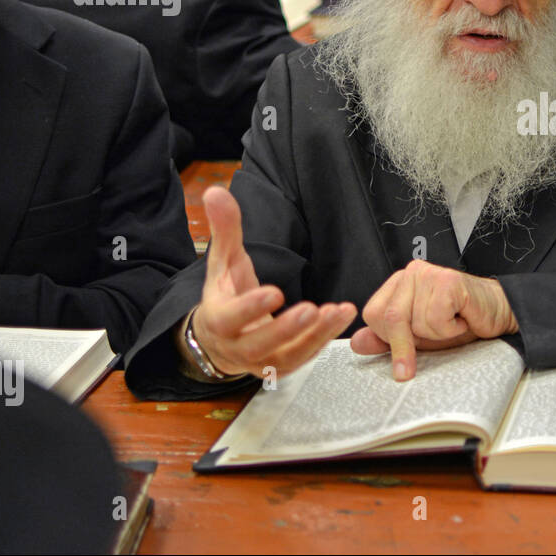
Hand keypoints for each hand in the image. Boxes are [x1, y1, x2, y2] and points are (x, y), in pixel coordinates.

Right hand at [190, 186, 355, 378]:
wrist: (221, 337)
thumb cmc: (225, 293)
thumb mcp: (223, 260)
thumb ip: (225, 228)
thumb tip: (215, 190)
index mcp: (218, 319)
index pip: (230, 318)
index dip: (250, 308)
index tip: (274, 291)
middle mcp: (237, 346)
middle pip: (259, 344)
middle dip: (286, 328)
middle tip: (312, 309)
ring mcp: (261, 360)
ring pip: (287, 355)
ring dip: (315, 336)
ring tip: (338, 312)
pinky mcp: (282, 365)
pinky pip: (304, 357)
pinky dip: (323, 340)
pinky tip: (341, 317)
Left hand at [352, 260, 517, 380]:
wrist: (497, 313)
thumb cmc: (460, 322)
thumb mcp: (418, 337)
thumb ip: (387, 340)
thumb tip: (356, 343)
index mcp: (398, 284)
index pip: (373, 315)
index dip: (389, 338)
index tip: (407, 350)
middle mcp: (410, 273)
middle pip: (391, 318)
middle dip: (412, 341)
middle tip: (435, 337)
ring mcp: (428, 273)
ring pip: (416, 322)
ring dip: (438, 334)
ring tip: (453, 322)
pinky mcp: (447, 280)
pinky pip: (436, 319)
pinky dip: (451, 328)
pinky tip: (461, 317)